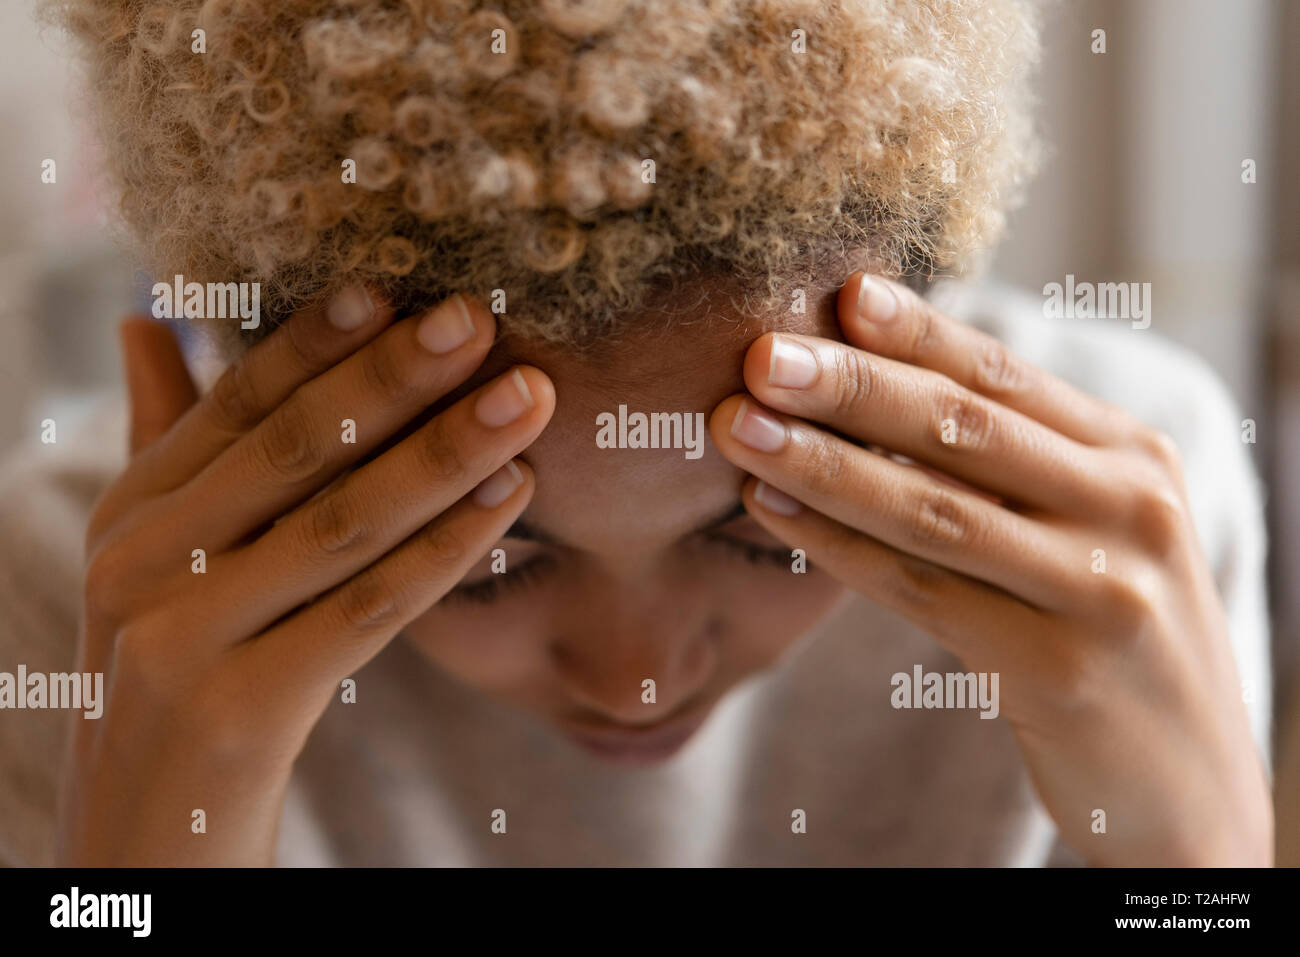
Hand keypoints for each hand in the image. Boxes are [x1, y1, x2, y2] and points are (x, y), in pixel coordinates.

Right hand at [57, 290, 553, 864]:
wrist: (152, 823)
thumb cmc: (180, 667)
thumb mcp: (157, 553)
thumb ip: (163, 438)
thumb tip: (148, 318)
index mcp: (134, 511)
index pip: (238, 404)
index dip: (318, 341)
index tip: (398, 287)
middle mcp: (147, 562)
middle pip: (296, 450)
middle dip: (396, 379)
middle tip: (483, 320)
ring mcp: (185, 637)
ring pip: (343, 524)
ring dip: (446, 455)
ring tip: (529, 400)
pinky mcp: (242, 706)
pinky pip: (370, 611)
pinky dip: (447, 549)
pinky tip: (511, 498)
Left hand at [709, 272, 1272, 865]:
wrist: (1189, 778)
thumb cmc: (1113, 632)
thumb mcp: (1094, 529)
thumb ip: (1018, 462)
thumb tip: (875, 390)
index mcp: (1134, 457)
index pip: (1007, 377)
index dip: (919, 331)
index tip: (841, 292)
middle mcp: (1129, 509)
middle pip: (965, 428)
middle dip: (852, 387)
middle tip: (761, 356)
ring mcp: (1099, 588)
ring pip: (934, 508)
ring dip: (825, 464)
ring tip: (741, 428)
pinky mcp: (1057, 668)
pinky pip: (922, 591)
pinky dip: (840, 547)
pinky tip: (777, 510)